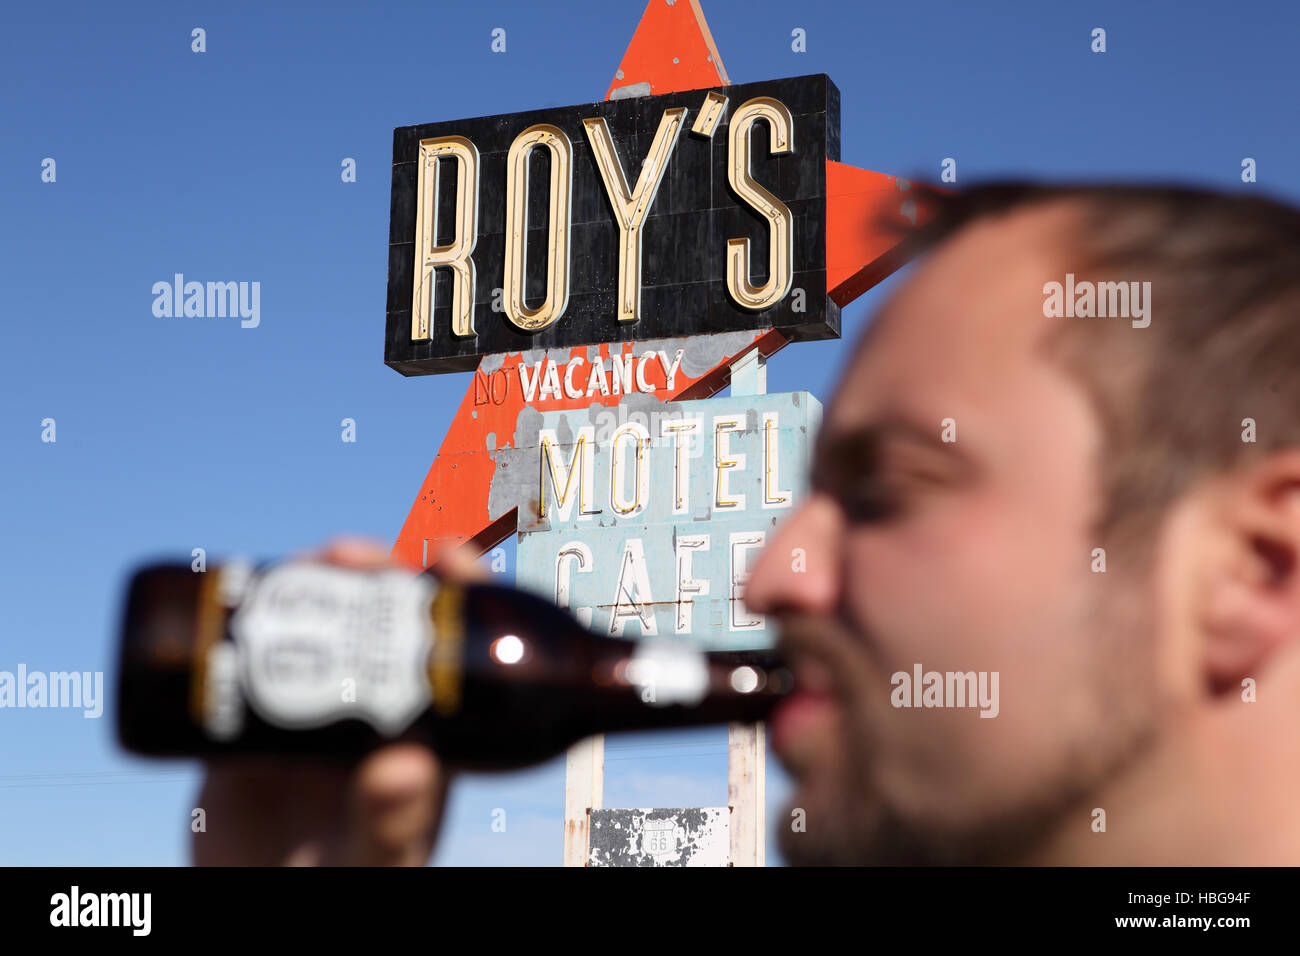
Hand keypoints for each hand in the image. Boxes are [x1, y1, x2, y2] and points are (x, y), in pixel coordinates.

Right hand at [192, 537, 484, 865]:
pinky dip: (251, 619)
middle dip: (374, 574)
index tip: (447, 555)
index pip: (455, 648)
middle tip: (350, 554)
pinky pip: (255, 657)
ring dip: (317, 584)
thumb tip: (408, 761)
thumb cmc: (343, 880)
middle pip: (386, 620)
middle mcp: (377, 709)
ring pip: (324, 625)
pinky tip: (246, 596)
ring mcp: (315, 708)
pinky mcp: (252, 720)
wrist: (255, 903)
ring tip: (305, 564)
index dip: (456, 593)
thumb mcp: (380, 858)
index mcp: (429, 731)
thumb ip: (397, 821)